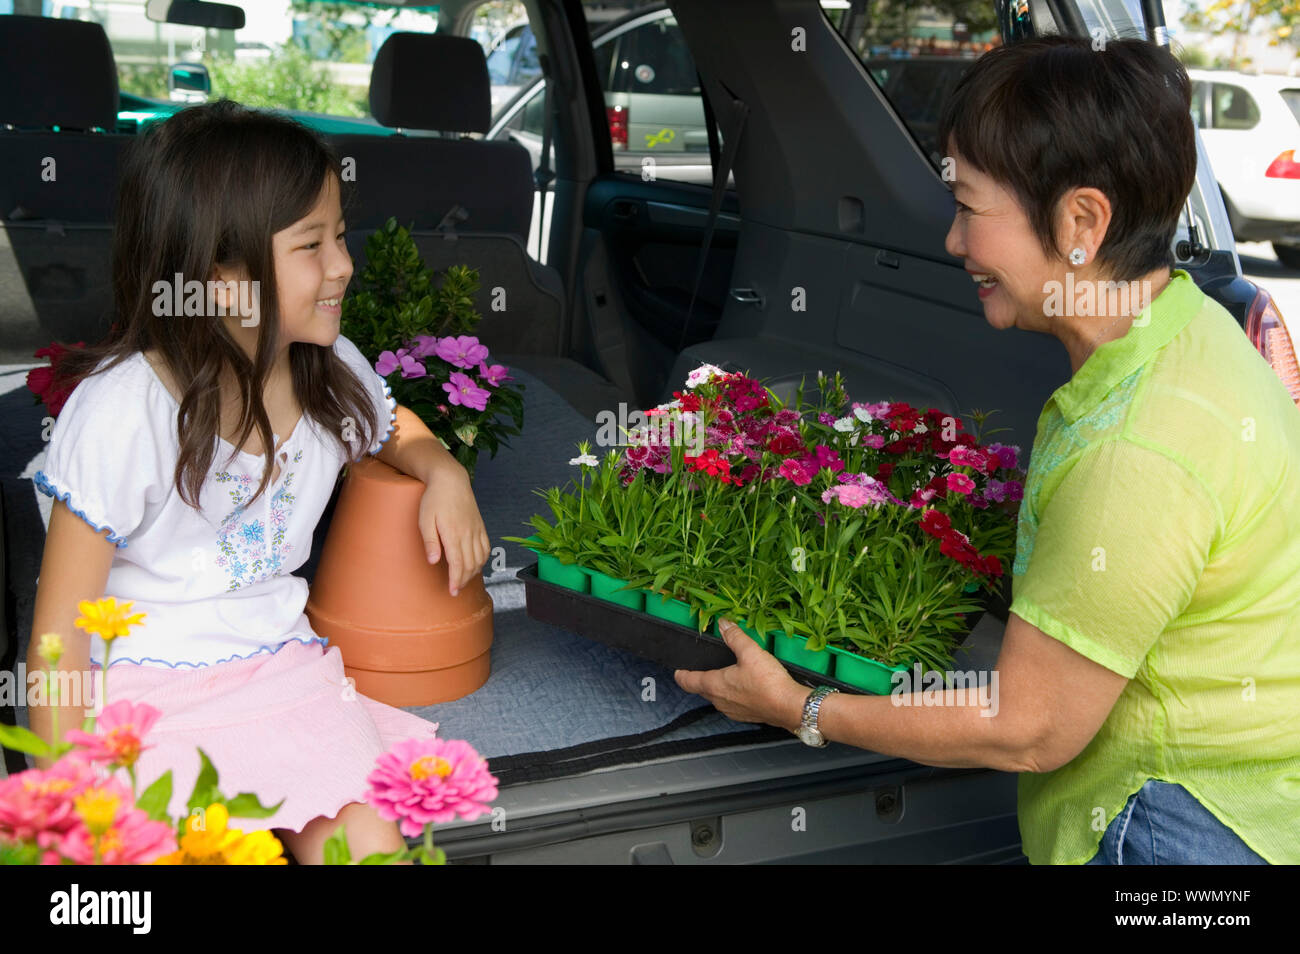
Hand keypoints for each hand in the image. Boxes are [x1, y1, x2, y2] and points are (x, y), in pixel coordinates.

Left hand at [418, 460, 489, 596]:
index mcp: (454, 534)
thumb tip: (433, 561)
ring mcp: (476, 530)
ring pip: (479, 558)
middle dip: (463, 580)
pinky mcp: (480, 526)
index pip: (457, 564)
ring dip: (473, 572)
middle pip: (470, 564)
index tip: (453, 591)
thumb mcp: (425, 520)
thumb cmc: (434, 499)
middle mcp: (468, 534)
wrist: (451, 480)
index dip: (456, 580)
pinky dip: (482, 559)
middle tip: (456, 590)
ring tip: (464, 580)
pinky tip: (476, 564)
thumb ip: (430, 542)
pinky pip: (486, 547)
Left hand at [674, 618, 808, 730]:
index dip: (682, 675)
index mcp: (715, 685)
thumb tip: (723, 623)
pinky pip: (732, 704)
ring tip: (723, 676)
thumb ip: (735, 637)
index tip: (678, 672)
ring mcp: (733, 711)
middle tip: (699, 671)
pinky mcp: (746, 715)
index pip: (689, 682)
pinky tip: (743, 688)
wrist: (789, 707)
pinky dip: (732, 695)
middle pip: (703, 690)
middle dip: (699, 681)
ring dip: (717, 688)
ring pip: (718, 698)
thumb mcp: (750, 652)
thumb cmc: (768, 682)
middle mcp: (720, 701)